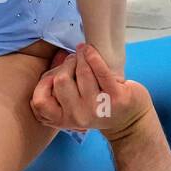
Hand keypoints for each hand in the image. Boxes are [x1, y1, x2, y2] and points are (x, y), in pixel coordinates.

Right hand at [29, 43, 151, 137]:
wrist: (130, 120)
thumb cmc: (98, 105)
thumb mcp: (74, 103)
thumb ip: (60, 84)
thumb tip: (59, 55)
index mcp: (63, 119)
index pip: (40, 102)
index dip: (44, 84)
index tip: (54, 74)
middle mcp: (78, 117)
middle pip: (61, 80)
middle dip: (67, 64)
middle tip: (74, 60)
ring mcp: (97, 109)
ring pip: (82, 72)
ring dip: (82, 57)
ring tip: (84, 54)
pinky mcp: (115, 98)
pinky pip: (100, 70)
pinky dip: (94, 56)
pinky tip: (91, 51)